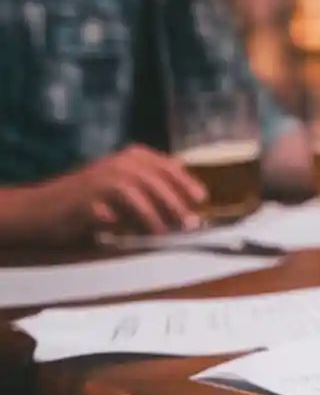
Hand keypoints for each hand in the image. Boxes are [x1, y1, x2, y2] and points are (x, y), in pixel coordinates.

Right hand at [52, 145, 207, 238]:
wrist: (43, 210)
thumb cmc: (91, 202)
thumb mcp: (126, 188)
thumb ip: (154, 191)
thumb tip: (189, 210)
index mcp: (132, 157)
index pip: (167, 166)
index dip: (185, 182)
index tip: (201, 198)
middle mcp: (118, 163)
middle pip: (154, 180)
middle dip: (175, 203)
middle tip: (189, 223)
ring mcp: (100, 179)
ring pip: (136, 195)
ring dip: (154, 216)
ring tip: (164, 234)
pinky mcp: (85, 200)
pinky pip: (111, 213)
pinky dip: (125, 224)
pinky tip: (134, 237)